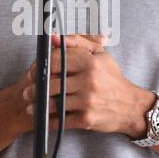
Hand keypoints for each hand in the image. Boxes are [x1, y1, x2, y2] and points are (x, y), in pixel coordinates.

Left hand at [19, 33, 154, 136]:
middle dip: (35, 89)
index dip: (40, 67)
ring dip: (39, 105)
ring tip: (32, 105)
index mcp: (90, 62)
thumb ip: (76, 42)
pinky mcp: (86, 119)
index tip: (33, 72)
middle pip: (51, 83)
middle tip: (28, 91)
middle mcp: (89, 80)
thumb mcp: (99, 55)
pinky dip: (50, 121)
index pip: (55, 61)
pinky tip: (45, 118)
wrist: (130, 106)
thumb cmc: (112, 78)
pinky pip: (60, 120)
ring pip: (53, 103)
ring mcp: (88, 101)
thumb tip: (53, 36)